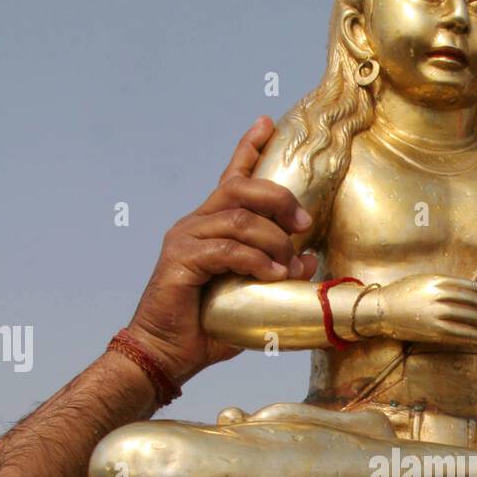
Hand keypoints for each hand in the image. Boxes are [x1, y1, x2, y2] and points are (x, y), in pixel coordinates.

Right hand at [126, 116, 318, 382]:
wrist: (167, 353)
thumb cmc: (207, 328)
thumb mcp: (252, 296)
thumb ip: (276, 275)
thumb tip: (309, 260)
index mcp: (210, 226)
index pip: (231, 178)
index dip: (248, 148)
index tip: (267, 123)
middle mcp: (195, 224)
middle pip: (241, 189)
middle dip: (280, 200)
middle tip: (305, 224)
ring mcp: (184, 239)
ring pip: (239, 220)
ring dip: (274, 242)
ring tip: (291, 267)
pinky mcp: (180, 260)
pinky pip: (227, 250)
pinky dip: (257, 262)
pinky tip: (275, 275)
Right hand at [356, 275, 476, 351]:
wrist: (381, 309)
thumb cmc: (402, 295)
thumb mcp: (425, 281)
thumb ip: (446, 285)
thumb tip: (469, 294)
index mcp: (441, 281)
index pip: (475, 289)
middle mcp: (441, 295)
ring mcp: (438, 313)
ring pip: (474, 320)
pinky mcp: (435, 331)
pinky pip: (464, 335)